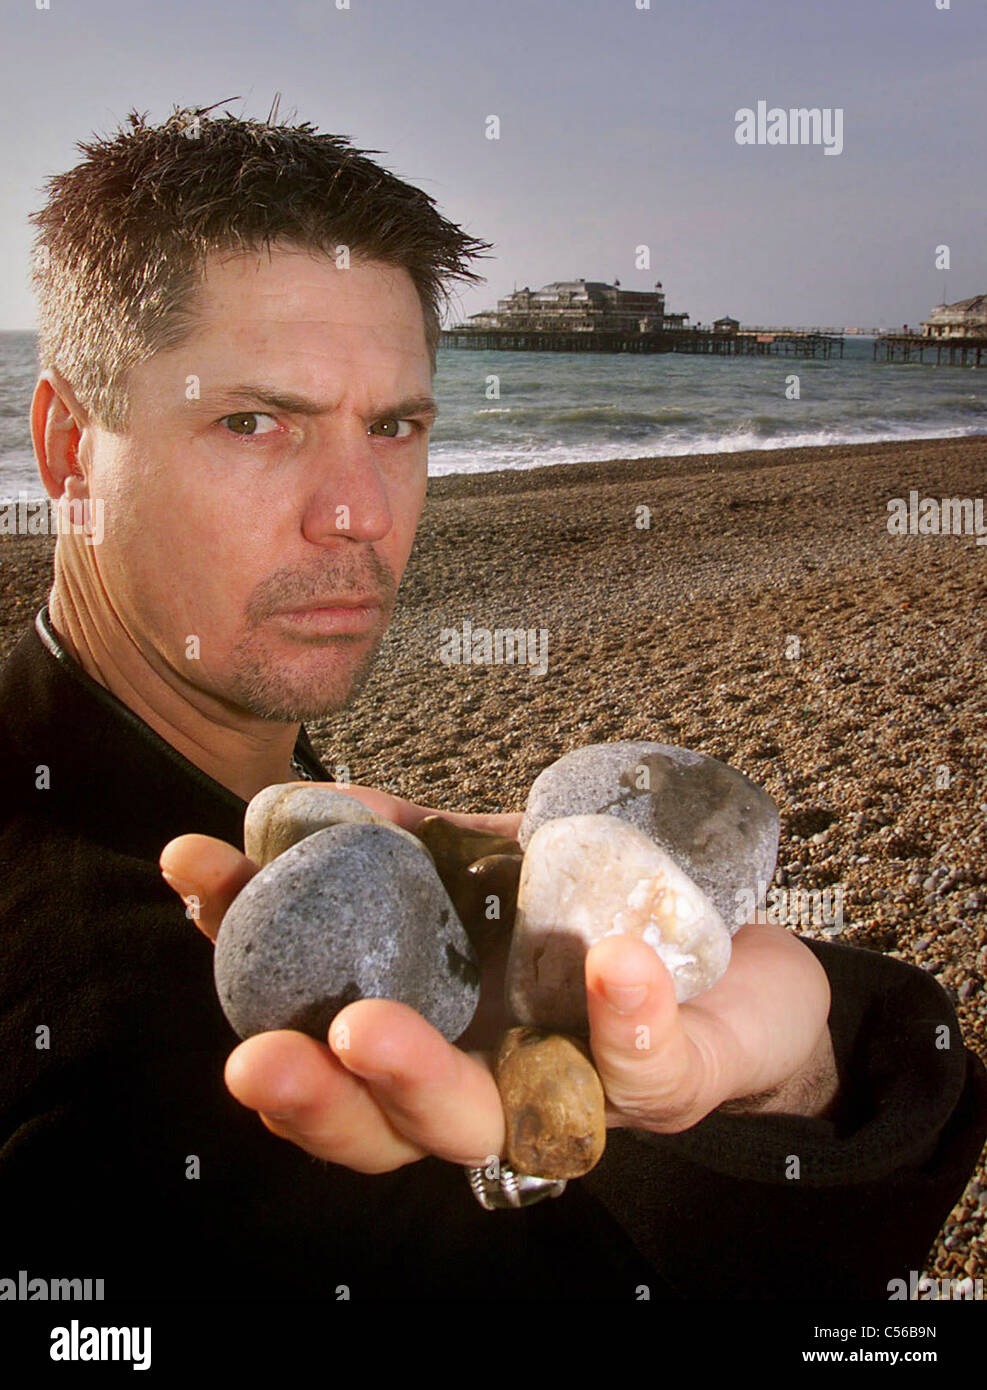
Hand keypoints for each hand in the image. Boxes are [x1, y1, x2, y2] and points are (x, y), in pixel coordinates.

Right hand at [160, 789, 837, 1175]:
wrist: (744, 961)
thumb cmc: (601, 924)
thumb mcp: (495, 879)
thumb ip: (410, 851)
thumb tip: (310, 806)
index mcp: (443, 1044)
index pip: (326, 1045)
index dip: (250, 977)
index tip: (197, 890)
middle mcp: (495, 1091)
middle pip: (389, 1129)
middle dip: (315, 1095)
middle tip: (260, 1053)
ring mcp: (579, 1098)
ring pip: (489, 1128)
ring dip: (421, 1083)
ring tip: (367, 1026)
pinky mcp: (673, 1080)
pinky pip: (647, 1069)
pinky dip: (622, 1019)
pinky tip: (612, 962)